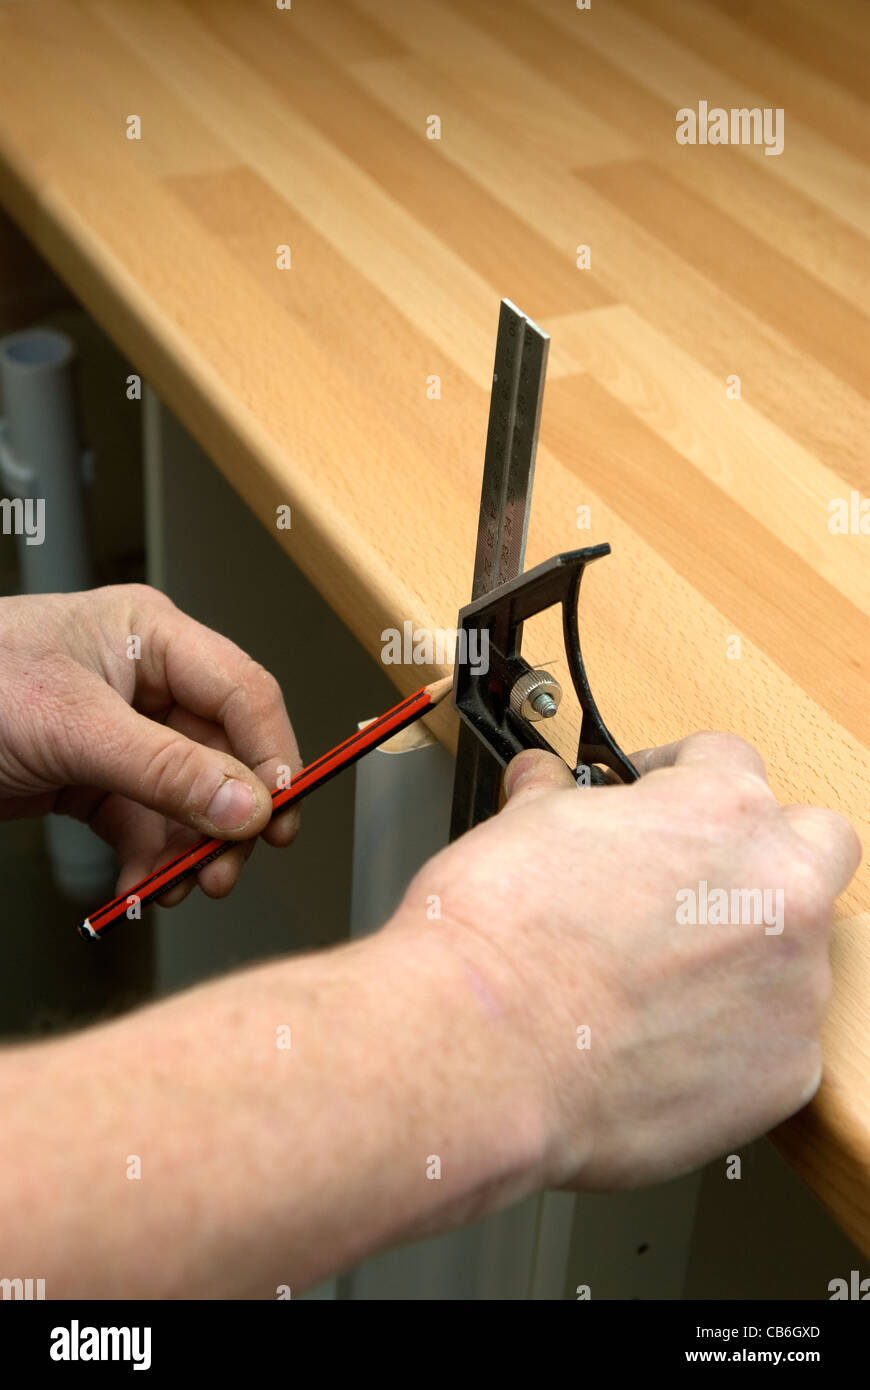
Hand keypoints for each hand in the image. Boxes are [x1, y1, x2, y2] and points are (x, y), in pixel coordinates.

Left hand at [0, 585, 300, 903]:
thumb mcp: (73, 728)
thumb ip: (166, 770)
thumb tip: (246, 803)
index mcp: (151, 638)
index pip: (243, 694)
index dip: (271, 756)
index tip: (279, 816)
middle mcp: (145, 682)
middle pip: (221, 755)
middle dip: (224, 819)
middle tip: (224, 868)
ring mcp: (121, 732)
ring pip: (186, 799)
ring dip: (185, 851)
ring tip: (173, 888)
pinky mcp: (94, 775)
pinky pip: (144, 823)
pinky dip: (146, 861)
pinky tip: (134, 888)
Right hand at [399, 733, 860, 1189]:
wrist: (484, 1049)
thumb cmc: (499, 940)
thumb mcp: (521, 824)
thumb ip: (558, 797)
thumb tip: (545, 783)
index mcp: (723, 809)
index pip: (731, 760)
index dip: (681, 774)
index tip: (656, 800)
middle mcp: (779, 890)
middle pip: (816, 842)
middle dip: (765, 851)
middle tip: (698, 878)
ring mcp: (794, 986)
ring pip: (796, 952)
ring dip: (744, 954)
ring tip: (661, 980)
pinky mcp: (785, 1072)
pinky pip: (776, 1041)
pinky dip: (730, 1039)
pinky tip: (663, 1040)